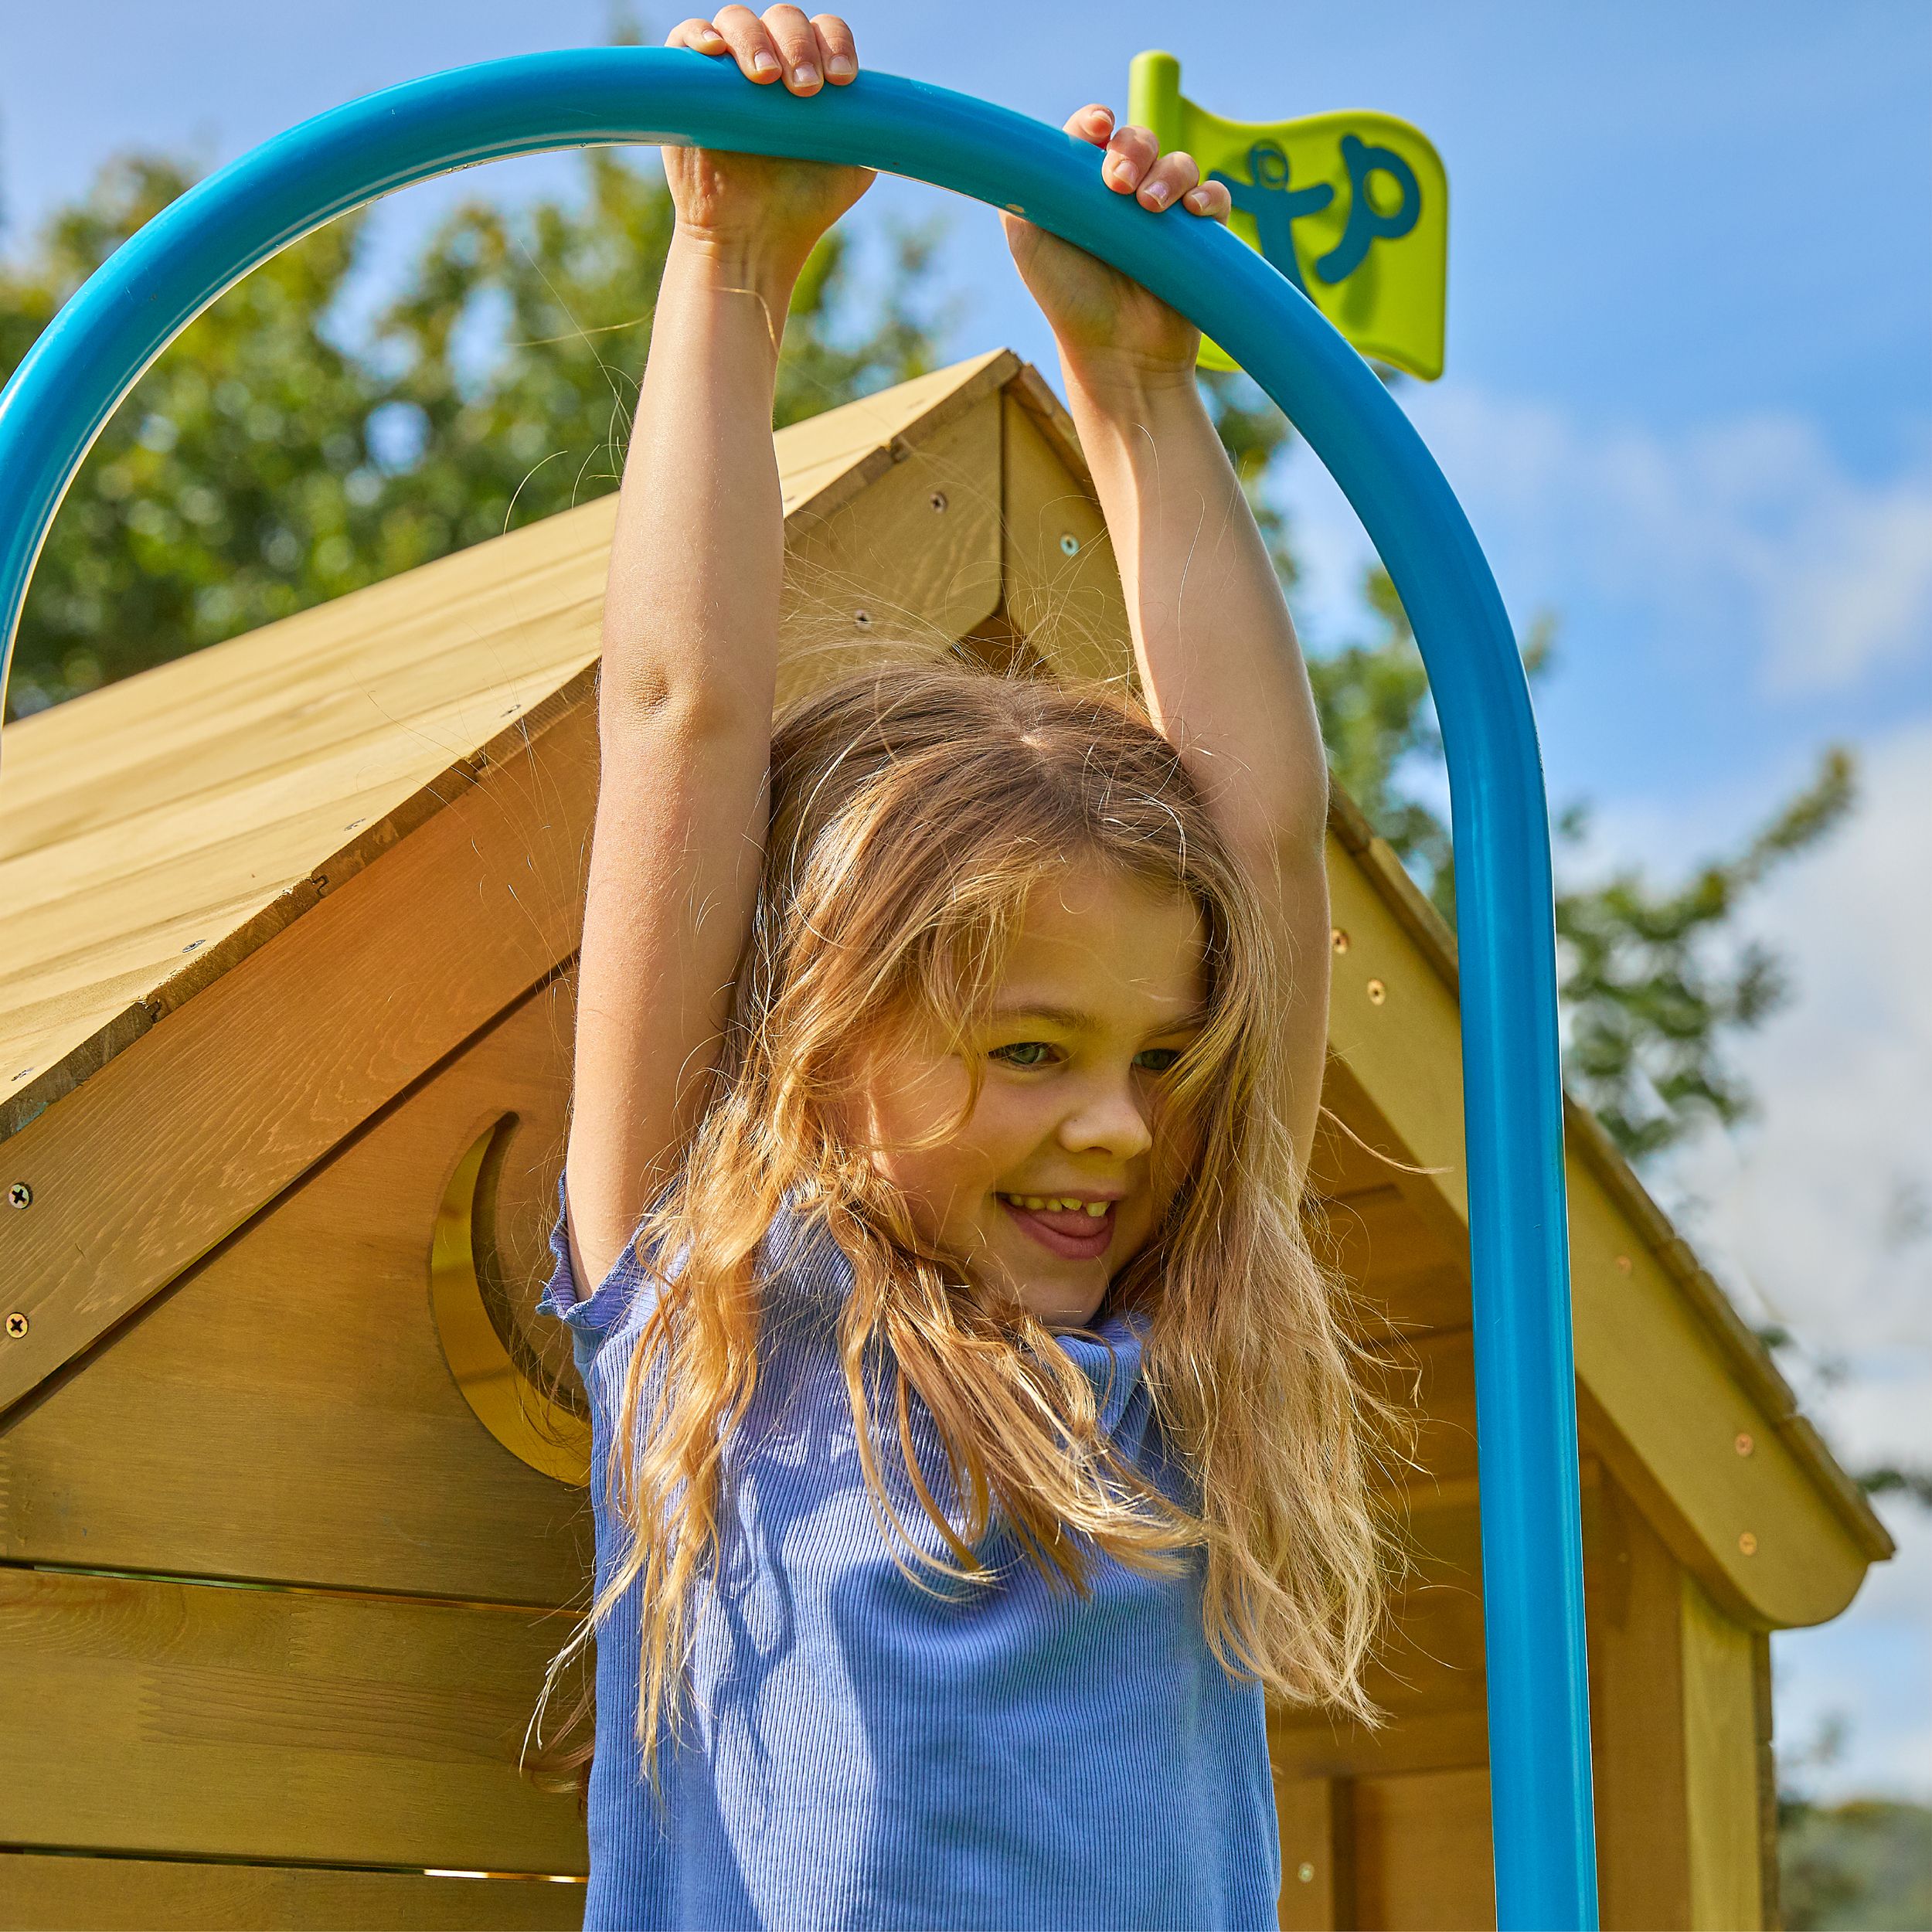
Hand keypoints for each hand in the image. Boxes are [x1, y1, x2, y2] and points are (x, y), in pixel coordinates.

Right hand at [665, 9, 873, 281]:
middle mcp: (770, 63)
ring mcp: (726, 71)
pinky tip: (714, 50)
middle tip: (804, 88)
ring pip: (736, 21)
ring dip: (753, 40)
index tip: (841, 80)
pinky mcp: (685, 84)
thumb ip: (869, 122)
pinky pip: (684, 37)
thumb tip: (883, 93)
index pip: (825, 31)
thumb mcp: (854, 162)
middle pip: (784, 19)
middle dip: (797, 44)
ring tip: (763, 79)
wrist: (754, 240)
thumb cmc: (805, 204)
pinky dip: (699, 35)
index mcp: (810, 71)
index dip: (835, 43)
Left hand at [1002, 106, 1229, 390]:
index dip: (1096, 122)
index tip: (1097, 129)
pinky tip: (1192, 213)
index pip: (1094, 135)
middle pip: (1139, 140)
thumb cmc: (1069, 301)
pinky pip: (1215, 197)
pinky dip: (1208, 197)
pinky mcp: (1201, 239)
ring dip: (1169, 174)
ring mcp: (1166, 216)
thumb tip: (1029, 145)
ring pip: (1179, 164)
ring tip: (1151, 207)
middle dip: (1133, 149)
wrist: (1116, 355)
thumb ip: (1022, 187)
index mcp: (1085, 190)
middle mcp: (1125, 198)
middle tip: (1120, 185)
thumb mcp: (1028, 240)